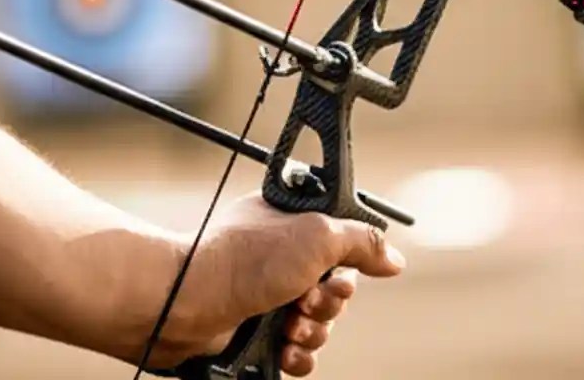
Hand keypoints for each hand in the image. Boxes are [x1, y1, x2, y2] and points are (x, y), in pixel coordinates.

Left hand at [150, 193, 405, 374]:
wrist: (189, 304)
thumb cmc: (245, 259)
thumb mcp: (317, 235)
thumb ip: (361, 242)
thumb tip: (393, 258)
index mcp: (290, 227)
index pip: (341, 246)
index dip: (349, 263)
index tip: (339, 271)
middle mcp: (279, 261)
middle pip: (335, 290)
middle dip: (330, 303)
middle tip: (307, 298)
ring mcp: (267, 299)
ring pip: (319, 326)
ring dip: (314, 331)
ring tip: (290, 324)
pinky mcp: (257, 335)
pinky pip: (298, 354)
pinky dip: (297, 356)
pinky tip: (285, 350)